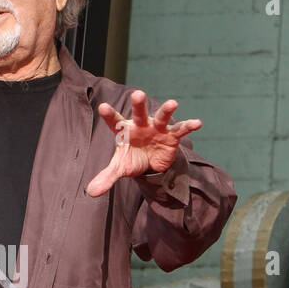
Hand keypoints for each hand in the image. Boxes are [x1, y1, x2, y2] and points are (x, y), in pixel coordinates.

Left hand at [86, 90, 200, 196]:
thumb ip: (107, 177)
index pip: (115, 121)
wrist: (152, 163)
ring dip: (166, 110)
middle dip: (139, 104)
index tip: (103, 107)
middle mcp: (141, 125)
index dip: (110, 115)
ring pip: (162, 117)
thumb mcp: (120, 168)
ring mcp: (157, 128)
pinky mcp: (171, 135)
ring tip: (173, 103)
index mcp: (125, 130)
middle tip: (137, 94)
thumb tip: (91, 193)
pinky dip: (189, 126)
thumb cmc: (133, 158)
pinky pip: (181, 129)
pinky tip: (197, 123)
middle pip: (139, 113)